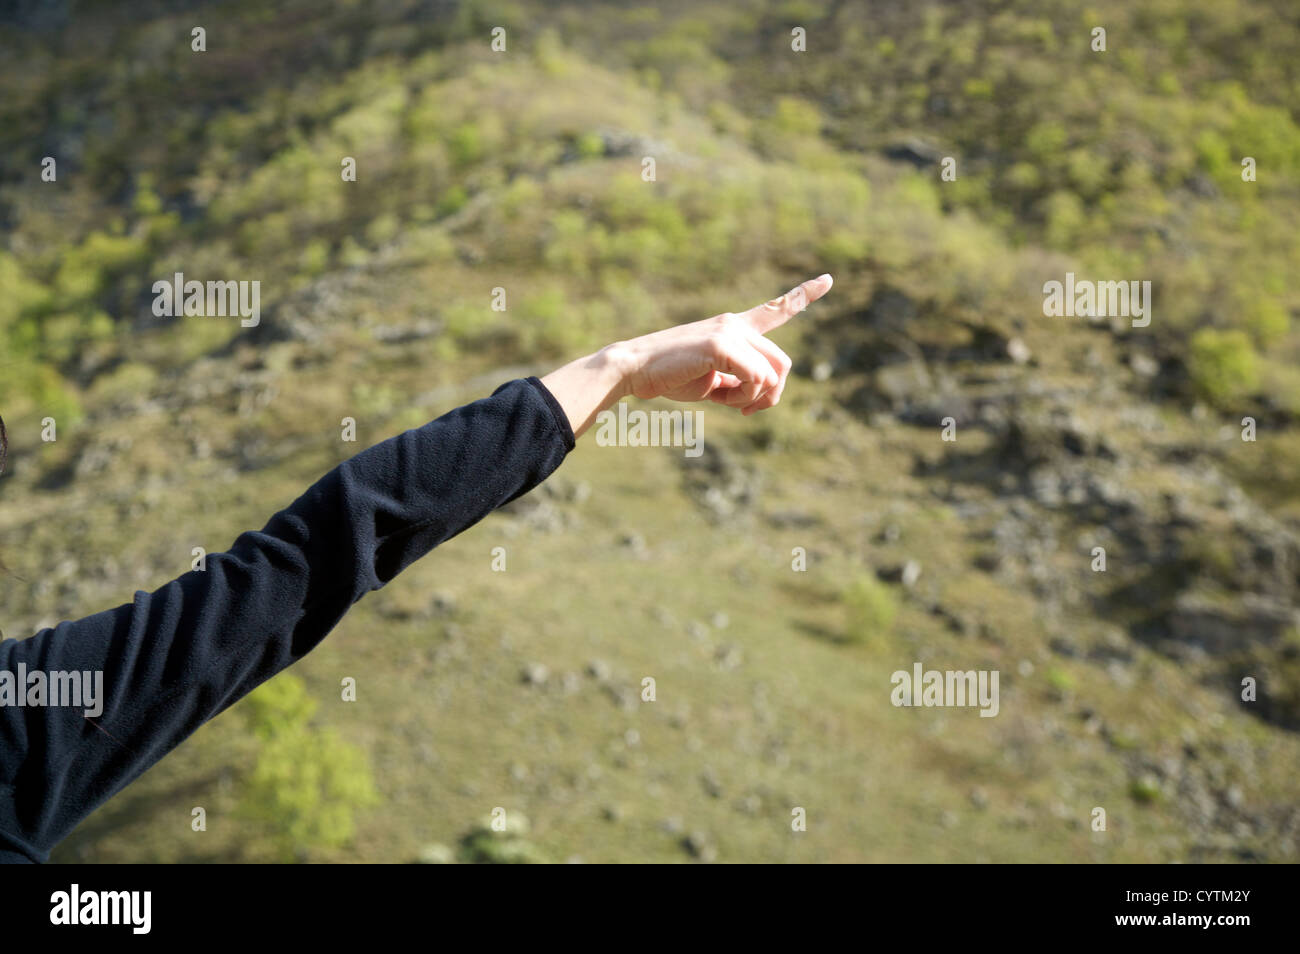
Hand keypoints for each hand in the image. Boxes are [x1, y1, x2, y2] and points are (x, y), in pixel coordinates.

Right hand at [619, 273, 832, 414]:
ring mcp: (729, 331)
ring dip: (756, 398)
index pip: (776, 309)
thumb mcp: (712, 381)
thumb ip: (739, 382)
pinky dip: (746, 397)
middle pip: (783, 362)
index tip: (828, 280)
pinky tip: (724, 399)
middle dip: (772, 393)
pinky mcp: (721, 344)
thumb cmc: (670, 377)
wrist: (634, 369)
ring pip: (773, 373)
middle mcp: (735, 324)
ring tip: (729, 403)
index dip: (804, 295)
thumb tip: (763, 393)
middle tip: (746, 410)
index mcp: (733, 328)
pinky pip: (757, 379)